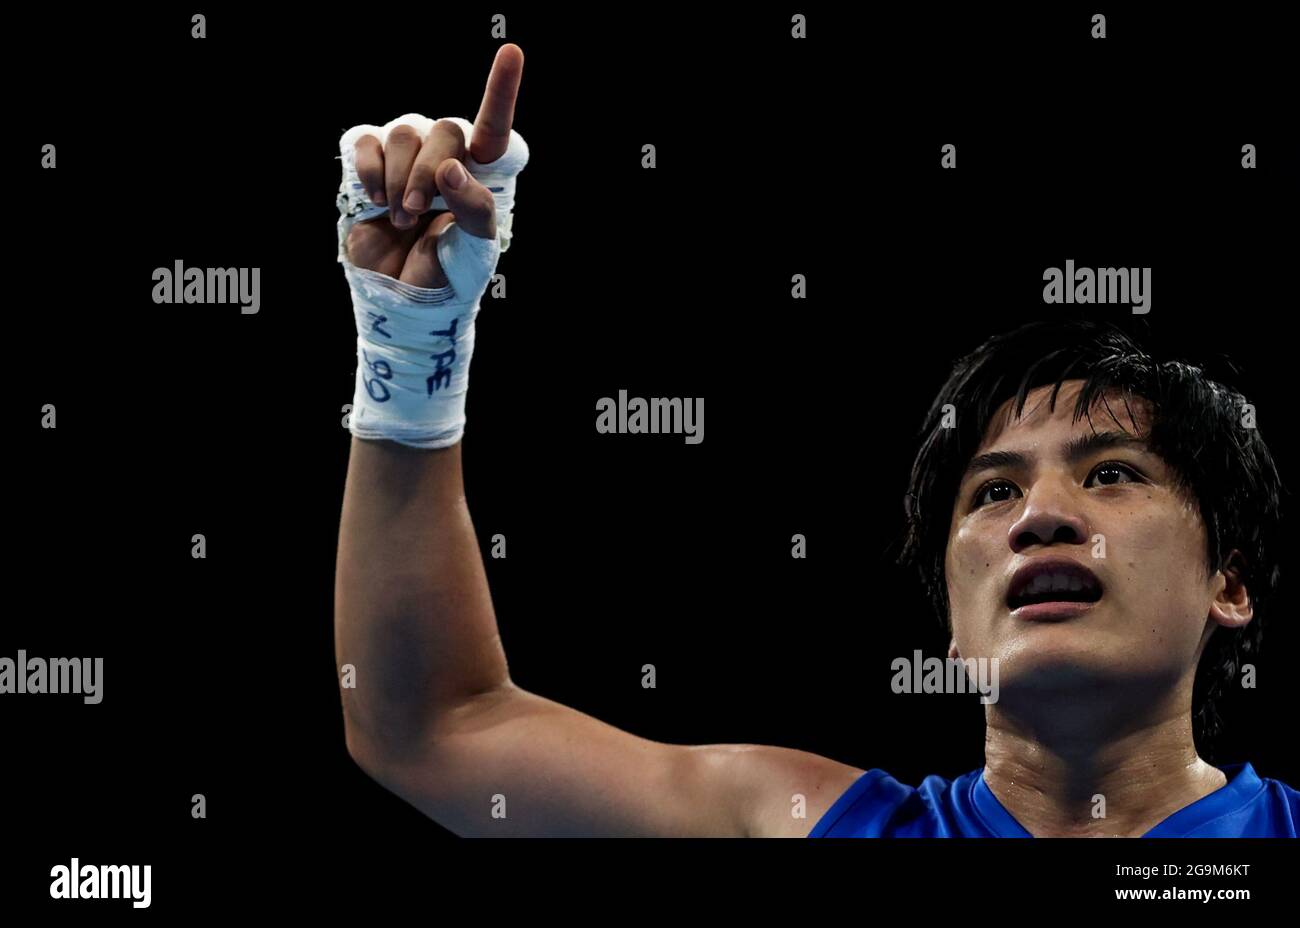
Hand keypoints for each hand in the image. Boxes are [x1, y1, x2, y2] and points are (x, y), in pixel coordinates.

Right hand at [344, 44, 523, 287]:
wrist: (401, 297)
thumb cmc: (447, 273)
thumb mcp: (474, 250)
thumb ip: (474, 209)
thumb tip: (451, 167)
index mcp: (482, 175)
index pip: (495, 128)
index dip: (501, 90)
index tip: (511, 52)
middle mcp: (448, 157)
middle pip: (444, 131)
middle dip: (426, 173)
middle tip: (415, 212)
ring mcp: (409, 157)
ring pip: (405, 133)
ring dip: (398, 178)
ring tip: (400, 216)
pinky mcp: (373, 163)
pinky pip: (368, 141)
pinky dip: (369, 170)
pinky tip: (376, 199)